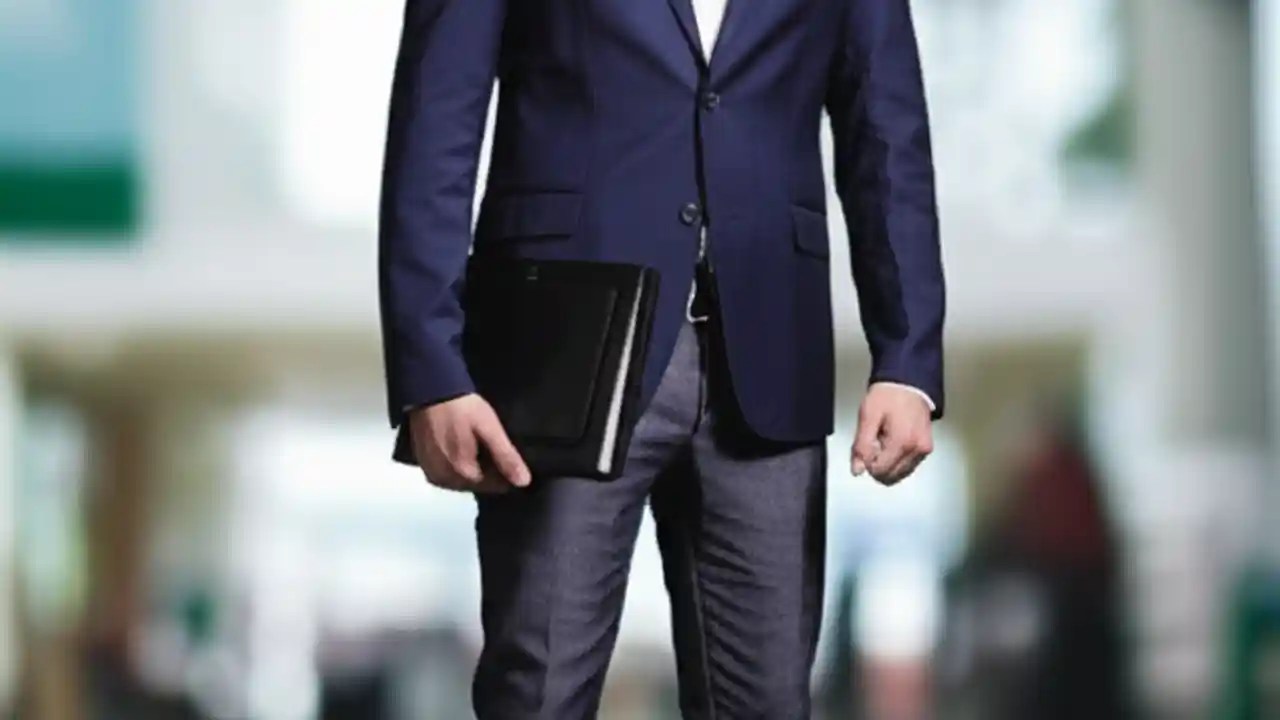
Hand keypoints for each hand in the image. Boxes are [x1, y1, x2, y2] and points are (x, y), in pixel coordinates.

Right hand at [408, 394, 531, 493]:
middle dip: (487, 472)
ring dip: (471, 470)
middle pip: (476, 484)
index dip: (504, 472)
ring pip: (461, 481)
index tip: (506, 454)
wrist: (430, 390)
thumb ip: (506, 457)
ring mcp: (431, 474)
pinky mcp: (423, 465)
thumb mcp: (490, 428)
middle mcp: (444, 480)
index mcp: (463, 474)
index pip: (494, 486)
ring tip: (477, 447)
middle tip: (491, 448)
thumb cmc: (463, 408)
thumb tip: (524, 483)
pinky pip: (446, 475)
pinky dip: (456, 467)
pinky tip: (461, 449)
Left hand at [851, 383, 933, 484]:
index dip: (868, 462)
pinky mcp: (926, 448)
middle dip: (878, 464)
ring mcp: (924, 450)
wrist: (908, 383)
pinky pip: (908, 465)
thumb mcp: (867, 417)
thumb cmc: (888, 395)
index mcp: (902, 442)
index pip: (880, 471)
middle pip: (891, 476)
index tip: (867, 445)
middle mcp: (917, 449)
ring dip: (888, 463)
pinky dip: (897, 460)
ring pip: (900, 473)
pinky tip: (893, 442)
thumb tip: (857, 470)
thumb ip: (861, 446)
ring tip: (884, 439)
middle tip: (874, 442)